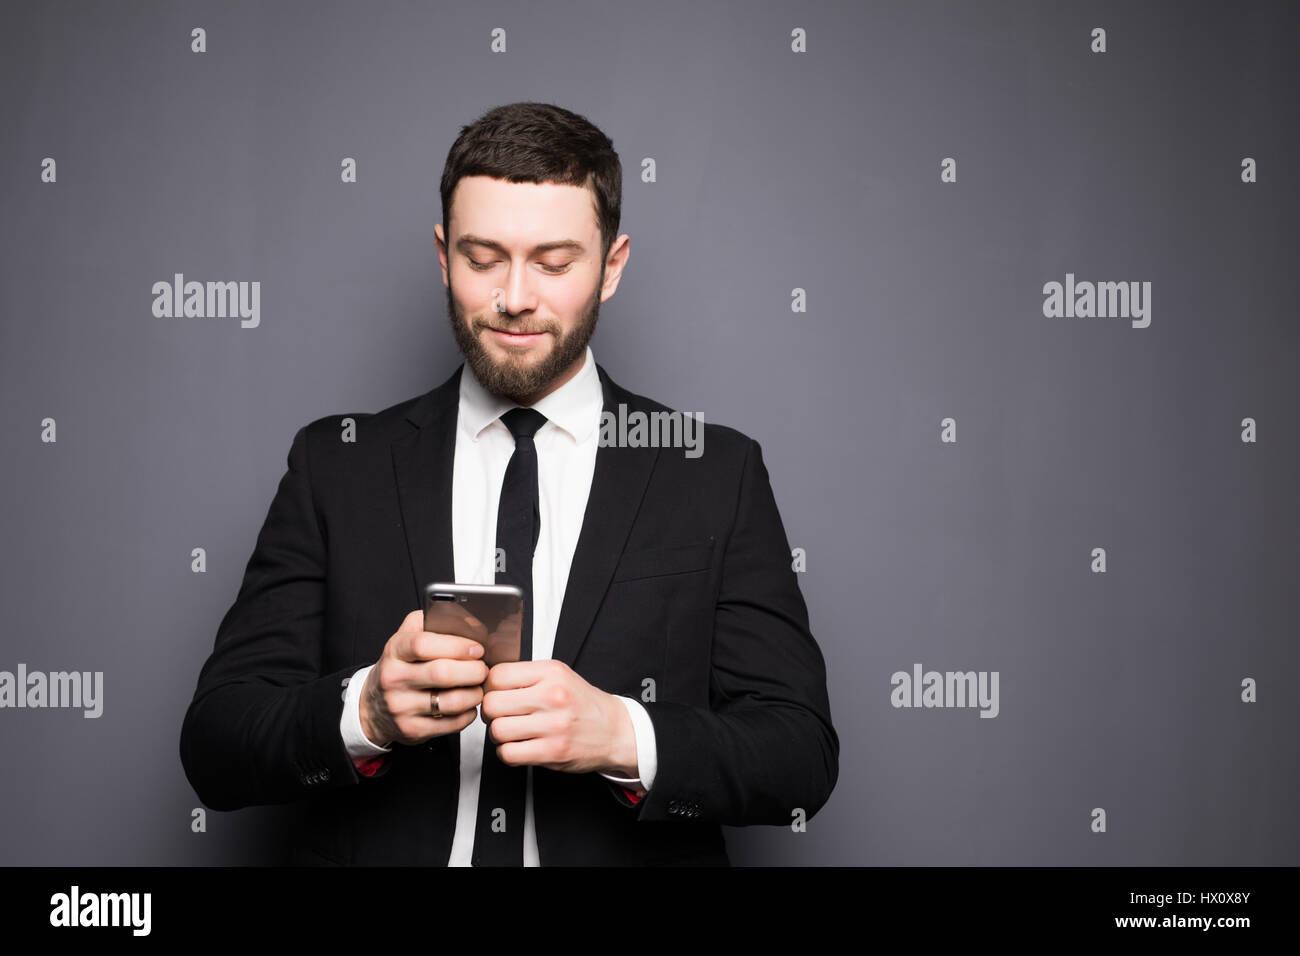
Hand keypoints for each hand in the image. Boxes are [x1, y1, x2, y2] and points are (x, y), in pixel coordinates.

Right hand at [359, 609, 488, 747]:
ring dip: (475, 693)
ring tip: (479, 687)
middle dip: (473, 670)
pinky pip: (452, 723)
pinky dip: (468, 713)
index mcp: (395, 651)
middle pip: (442, 673)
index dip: (457, 645)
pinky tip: (468, 705)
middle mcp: (394, 679)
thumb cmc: (399, 668)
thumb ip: (430, 623)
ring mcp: (402, 706)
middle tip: (483, 669)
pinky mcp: (413, 729)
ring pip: (451, 701)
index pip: (424, 644)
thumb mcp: (405, 639)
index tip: (476, 648)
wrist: (373, 707)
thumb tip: (466, 620)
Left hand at [480, 659, 637, 775]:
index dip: (490, 687)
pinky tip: (518, 747)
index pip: (498, 675)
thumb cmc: (584, 705)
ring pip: (498, 730)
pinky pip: (509, 753)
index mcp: (551, 673)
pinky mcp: (553, 751)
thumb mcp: (560, 676)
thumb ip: (527, 676)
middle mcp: (552, 696)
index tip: (495, 694)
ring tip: (511, 733)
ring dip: (498, 735)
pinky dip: (507, 753)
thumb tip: (489, 682)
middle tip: (499, 716)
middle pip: (492, 704)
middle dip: (490, 713)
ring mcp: (553, 725)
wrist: (616, 731)